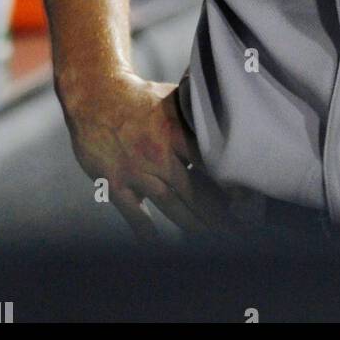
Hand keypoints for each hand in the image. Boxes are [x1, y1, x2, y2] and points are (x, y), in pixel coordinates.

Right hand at [62, 71, 234, 241]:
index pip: (208, 161)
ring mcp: (136, 170)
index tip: (244, 198)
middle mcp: (158, 153)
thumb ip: (196, 111)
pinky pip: (132, 212)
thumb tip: (226, 106)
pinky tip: (156, 244)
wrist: (94, 96)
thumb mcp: (172, 97)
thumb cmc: (138, 97)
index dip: (227, 181)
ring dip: (192, 222)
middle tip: (236, 228)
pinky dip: (144, 229)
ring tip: (211, 236)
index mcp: (175, 131)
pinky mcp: (115, 182)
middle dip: (216, 211)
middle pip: (193, 189)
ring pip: (170, 203)